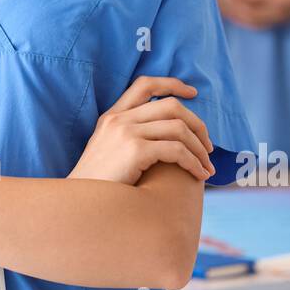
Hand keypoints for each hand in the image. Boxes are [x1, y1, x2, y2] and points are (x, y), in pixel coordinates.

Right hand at [69, 76, 215, 184]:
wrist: (80, 206)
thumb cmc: (99, 186)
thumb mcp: (108, 151)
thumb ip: (130, 137)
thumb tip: (168, 138)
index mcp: (112, 116)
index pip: (145, 85)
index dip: (172, 84)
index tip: (193, 93)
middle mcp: (119, 119)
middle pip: (171, 106)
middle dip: (197, 125)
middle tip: (208, 147)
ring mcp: (126, 133)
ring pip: (178, 128)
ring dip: (200, 149)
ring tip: (207, 167)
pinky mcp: (134, 150)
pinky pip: (176, 150)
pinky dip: (194, 163)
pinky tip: (199, 176)